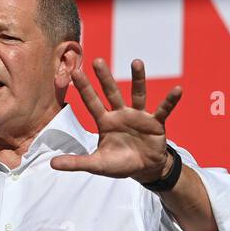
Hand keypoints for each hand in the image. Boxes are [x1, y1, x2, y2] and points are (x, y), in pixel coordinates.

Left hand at [51, 57, 182, 181]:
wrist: (144, 169)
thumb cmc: (119, 164)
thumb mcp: (97, 164)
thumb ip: (76, 163)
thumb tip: (52, 164)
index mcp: (105, 122)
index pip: (91, 102)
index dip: (84, 88)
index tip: (74, 71)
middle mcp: (121, 114)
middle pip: (111, 92)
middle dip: (104, 78)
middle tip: (97, 60)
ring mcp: (139, 116)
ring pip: (137, 94)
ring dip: (138, 79)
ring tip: (136, 62)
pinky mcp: (155, 123)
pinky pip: (164, 109)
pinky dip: (170, 101)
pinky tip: (178, 90)